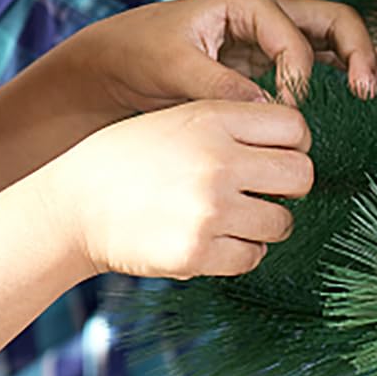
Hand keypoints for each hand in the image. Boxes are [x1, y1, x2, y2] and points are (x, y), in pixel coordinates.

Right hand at [36, 99, 314, 279]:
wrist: (74, 204)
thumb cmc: (131, 158)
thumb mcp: (179, 119)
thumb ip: (233, 125)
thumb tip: (300, 149)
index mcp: (212, 119)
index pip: (295, 128)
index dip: (292, 144)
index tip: (273, 157)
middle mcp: (216, 161)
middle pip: (302, 175)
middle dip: (289, 186)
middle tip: (263, 191)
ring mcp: (208, 210)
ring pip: (282, 223)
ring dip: (264, 224)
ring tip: (230, 217)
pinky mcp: (197, 253)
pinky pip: (253, 257)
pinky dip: (240, 252)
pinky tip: (212, 238)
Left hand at [76, 0, 376, 110]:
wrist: (120, 57)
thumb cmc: (142, 52)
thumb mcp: (175, 68)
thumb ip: (221, 86)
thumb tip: (269, 108)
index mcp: (247, 1)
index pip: (296, 41)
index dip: (301, 81)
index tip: (290, 116)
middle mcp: (267, 9)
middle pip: (334, 21)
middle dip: (360, 52)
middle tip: (370, 92)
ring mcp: (273, 31)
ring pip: (333, 38)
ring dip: (358, 63)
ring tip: (376, 98)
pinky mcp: (270, 56)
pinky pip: (318, 61)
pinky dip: (339, 76)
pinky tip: (355, 102)